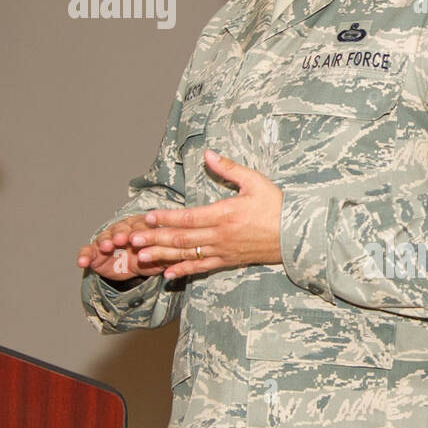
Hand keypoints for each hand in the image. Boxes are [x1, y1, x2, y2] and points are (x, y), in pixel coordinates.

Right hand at [76, 213, 166, 280]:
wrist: (133, 267)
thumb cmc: (150, 258)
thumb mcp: (160, 259)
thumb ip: (167, 256)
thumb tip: (180, 256)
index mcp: (140, 227)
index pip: (140, 225)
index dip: (138, 230)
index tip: (137, 237)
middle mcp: (122, 229)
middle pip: (121, 229)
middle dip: (121, 234)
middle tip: (120, 240)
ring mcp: (107, 239)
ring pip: (105, 237)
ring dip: (105, 241)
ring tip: (105, 247)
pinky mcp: (95, 251)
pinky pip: (88, 251)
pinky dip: (84, 255)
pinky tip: (82, 262)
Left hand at [130, 149, 283, 279]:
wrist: (296, 236)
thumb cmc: (276, 205)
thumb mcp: (255, 181)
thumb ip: (229, 168)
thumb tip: (208, 154)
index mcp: (224, 214)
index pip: (188, 218)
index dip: (165, 218)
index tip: (146, 217)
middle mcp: (220, 235)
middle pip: (181, 238)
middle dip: (154, 239)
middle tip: (132, 240)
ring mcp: (223, 251)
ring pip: (187, 254)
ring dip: (162, 256)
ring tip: (140, 257)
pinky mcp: (228, 261)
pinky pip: (202, 268)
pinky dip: (183, 270)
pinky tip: (167, 274)